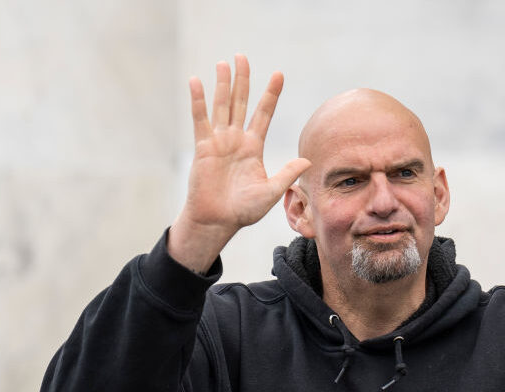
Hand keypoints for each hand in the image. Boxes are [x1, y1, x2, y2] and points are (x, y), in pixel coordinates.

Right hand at [169, 55, 310, 271]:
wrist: (217, 221)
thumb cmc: (243, 210)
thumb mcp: (270, 192)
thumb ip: (286, 174)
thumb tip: (307, 160)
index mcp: (253, 147)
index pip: (264, 114)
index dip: (271, 94)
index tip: (279, 74)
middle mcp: (236, 140)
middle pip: (241, 103)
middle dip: (243, 80)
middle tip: (242, 56)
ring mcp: (219, 142)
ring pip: (222, 106)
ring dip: (223, 85)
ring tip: (224, 63)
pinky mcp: (203, 148)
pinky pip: (200, 120)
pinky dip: (198, 101)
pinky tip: (197, 82)